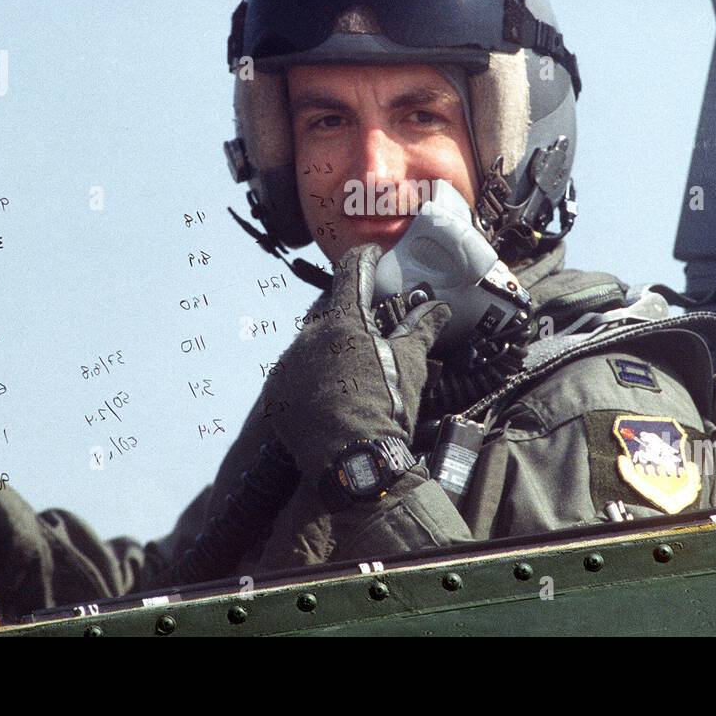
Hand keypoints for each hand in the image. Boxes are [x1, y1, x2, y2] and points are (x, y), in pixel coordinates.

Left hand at [265, 243, 450, 480]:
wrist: (354, 461)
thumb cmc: (386, 406)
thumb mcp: (411, 365)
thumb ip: (421, 329)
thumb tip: (439, 306)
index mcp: (344, 321)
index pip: (351, 273)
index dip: (364, 259)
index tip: (372, 254)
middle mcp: (309, 336)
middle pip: (330, 311)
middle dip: (349, 315)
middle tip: (370, 328)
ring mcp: (289, 364)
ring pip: (311, 344)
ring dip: (329, 348)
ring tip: (352, 369)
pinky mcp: (277, 393)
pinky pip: (295, 373)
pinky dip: (312, 376)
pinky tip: (330, 392)